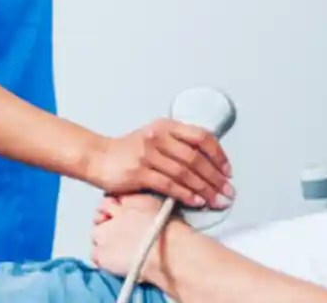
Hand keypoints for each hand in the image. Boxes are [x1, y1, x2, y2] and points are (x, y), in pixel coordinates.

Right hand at [89, 118, 234, 208]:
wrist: (98, 157)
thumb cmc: (128, 150)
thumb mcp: (154, 137)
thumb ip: (178, 144)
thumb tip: (208, 163)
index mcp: (166, 126)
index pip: (201, 137)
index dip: (218, 155)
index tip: (227, 171)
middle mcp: (158, 137)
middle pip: (196, 158)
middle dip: (215, 178)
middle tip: (227, 192)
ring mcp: (148, 154)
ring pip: (185, 173)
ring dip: (204, 189)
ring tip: (216, 200)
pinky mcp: (139, 172)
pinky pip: (169, 185)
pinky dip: (185, 194)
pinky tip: (196, 201)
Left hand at [91, 194, 178, 279]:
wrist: (169, 251)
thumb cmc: (173, 234)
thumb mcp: (163, 209)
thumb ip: (148, 208)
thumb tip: (146, 214)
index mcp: (132, 200)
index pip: (113, 197)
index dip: (114, 206)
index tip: (118, 213)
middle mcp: (116, 213)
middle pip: (100, 210)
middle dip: (103, 219)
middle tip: (113, 230)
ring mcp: (106, 232)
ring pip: (95, 232)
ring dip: (102, 239)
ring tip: (114, 248)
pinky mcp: (102, 252)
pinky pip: (94, 254)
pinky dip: (101, 258)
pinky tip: (112, 261)